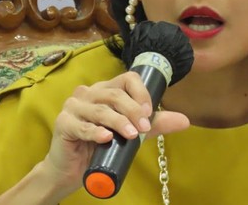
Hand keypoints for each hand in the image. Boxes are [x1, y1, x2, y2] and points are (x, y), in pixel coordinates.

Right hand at [41, 71, 189, 195]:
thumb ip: (155, 124)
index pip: (127, 79)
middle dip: (133, 110)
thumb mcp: (133, 132)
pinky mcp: (63, 123)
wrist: (74, 169)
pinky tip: (105, 137)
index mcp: (106, 89)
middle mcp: (89, 93)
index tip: (149, 112)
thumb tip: (185, 121)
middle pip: (115, 93)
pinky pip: (82, 125)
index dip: (140, 92)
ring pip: (101, 109)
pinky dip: (95, 131)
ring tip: (132, 135)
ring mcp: (74, 106)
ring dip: (119, 122)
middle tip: (144, 128)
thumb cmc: (103, 146)